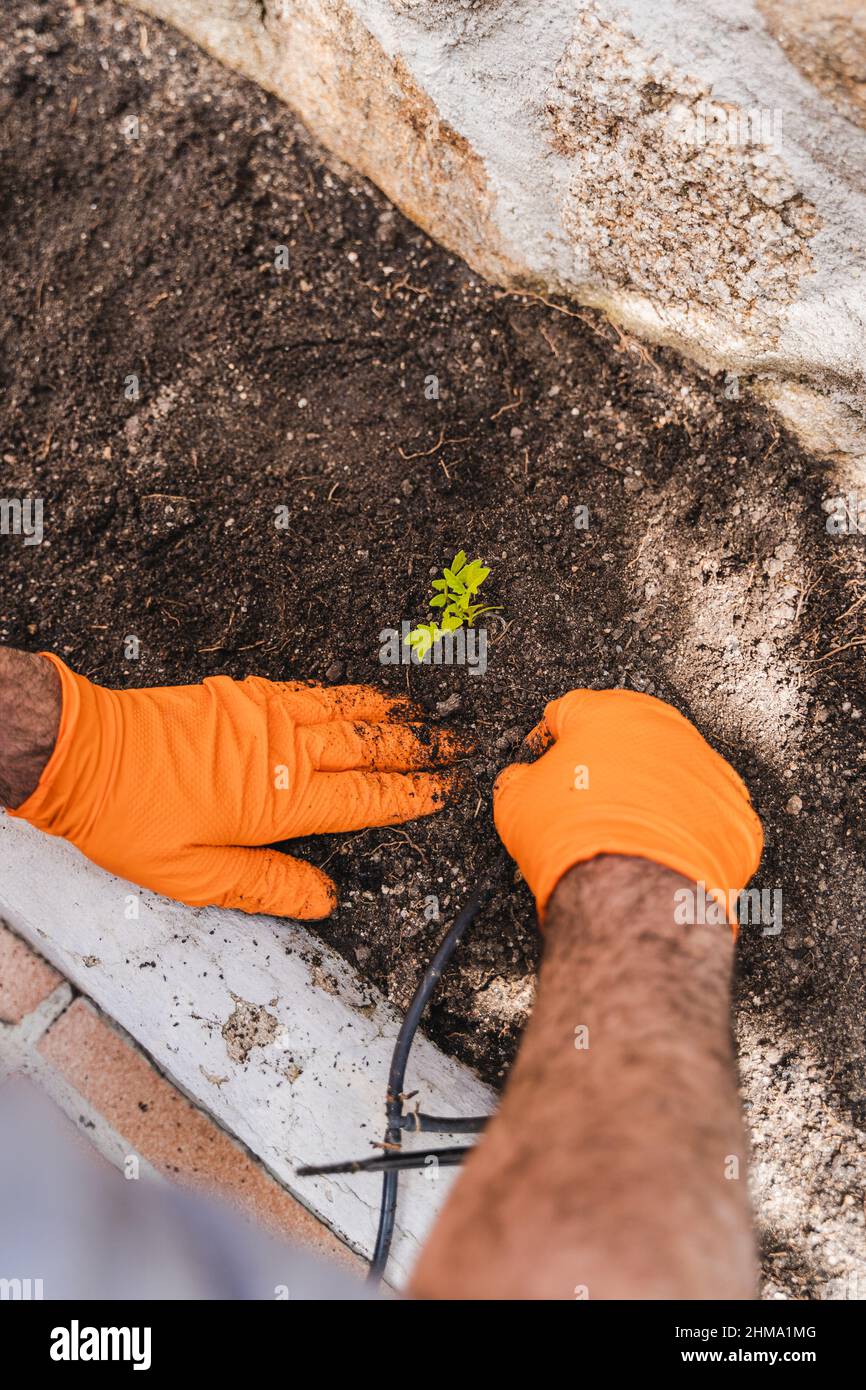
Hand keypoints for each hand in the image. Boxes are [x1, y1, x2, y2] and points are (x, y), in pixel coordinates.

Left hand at [9, 655, 462, 919]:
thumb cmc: (130, 817)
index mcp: (277, 803)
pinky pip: (308, 690)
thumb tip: (323, 900)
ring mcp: (263, 716)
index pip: (365, 799)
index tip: (447, 790)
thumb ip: (267, 886)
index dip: (412, 796)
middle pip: (368, 748)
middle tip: (458, 748)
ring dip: (390, 715)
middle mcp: (282, 752)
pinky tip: (357, 696)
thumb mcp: (194, 877)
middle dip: (419, 749)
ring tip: (425, 715)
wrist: (83, 751)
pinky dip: (344, 693)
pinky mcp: (240, 694)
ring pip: (344, 711)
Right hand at [493, 688, 762, 926]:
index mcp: (608, 711)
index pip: (568, 712)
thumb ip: (519, 776)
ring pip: (670, 773)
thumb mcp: (514, 802)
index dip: (548, 742)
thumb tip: (524, 779)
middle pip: (627, 738)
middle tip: (583, 804)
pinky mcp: (735, 811)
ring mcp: (708, 768)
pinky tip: (658, 853)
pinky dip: (684, 829)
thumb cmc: (572, 836)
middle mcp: (666, 727)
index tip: (542, 766)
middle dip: (604, 765)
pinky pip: (704, 812)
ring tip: (623, 833)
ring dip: (647, 794)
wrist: (631, 894)